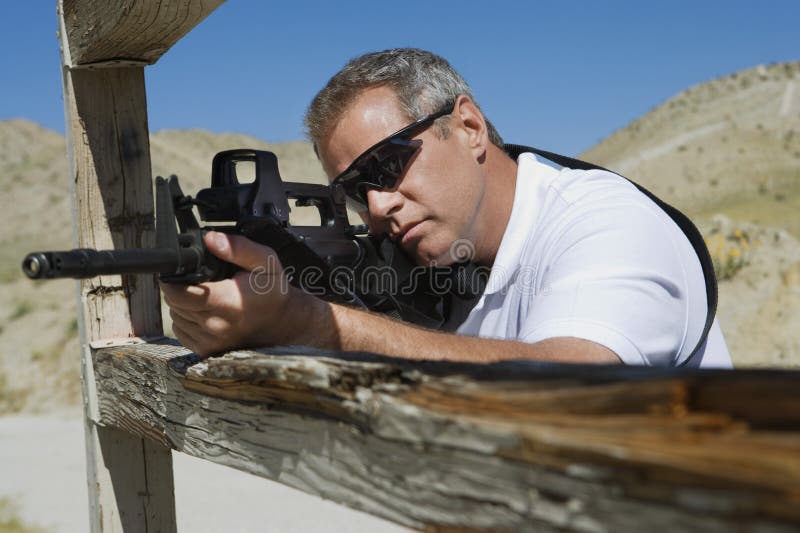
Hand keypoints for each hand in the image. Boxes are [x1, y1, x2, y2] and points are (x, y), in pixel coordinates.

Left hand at [160, 231, 316, 355]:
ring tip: (205, 296)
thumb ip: (238, 248)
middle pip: (175, 304)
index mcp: (227, 302)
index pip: (179, 293)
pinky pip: (182, 331)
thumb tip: (210, 239)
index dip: (173, 280)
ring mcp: (211, 341)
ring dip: (183, 305)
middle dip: (180, 289)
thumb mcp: (264, 261)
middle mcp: (216, 325)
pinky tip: (205, 311)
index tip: (182, 271)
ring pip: (176, 317)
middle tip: (199, 281)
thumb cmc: (273, 292)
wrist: (285, 323)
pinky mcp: (207, 351)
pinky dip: (187, 320)